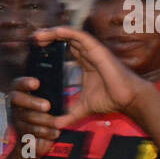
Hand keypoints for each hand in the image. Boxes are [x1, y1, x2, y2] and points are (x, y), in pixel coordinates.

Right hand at [8, 75, 59, 157]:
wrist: (38, 134)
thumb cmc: (46, 108)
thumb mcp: (48, 94)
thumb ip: (52, 83)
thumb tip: (67, 66)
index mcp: (20, 91)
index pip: (18, 83)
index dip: (25, 82)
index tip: (36, 83)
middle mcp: (15, 104)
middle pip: (18, 100)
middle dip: (32, 102)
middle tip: (47, 106)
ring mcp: (16, 119)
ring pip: (26, 119)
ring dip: (42, 122)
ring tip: (57, 124)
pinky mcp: (21, 134)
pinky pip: (29, 135)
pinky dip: (43, 135)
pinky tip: (55, 134)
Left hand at [31, 27, 152, 127]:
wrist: (127, 99)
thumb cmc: (110, 100)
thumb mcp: (82, 109)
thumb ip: (69, 116)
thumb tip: (55, 127)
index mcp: (85, 63)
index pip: (65, 49)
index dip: (51, 46)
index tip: (36, 48)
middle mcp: (88, 54)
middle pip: (65, 39)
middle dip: (48, 37)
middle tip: (32, 39)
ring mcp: (93, 50)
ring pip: (70, 35)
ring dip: (53, 33)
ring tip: (37, 35)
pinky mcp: (98, 49)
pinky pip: (81, 36)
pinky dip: (67, 32)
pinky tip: (55, 31)